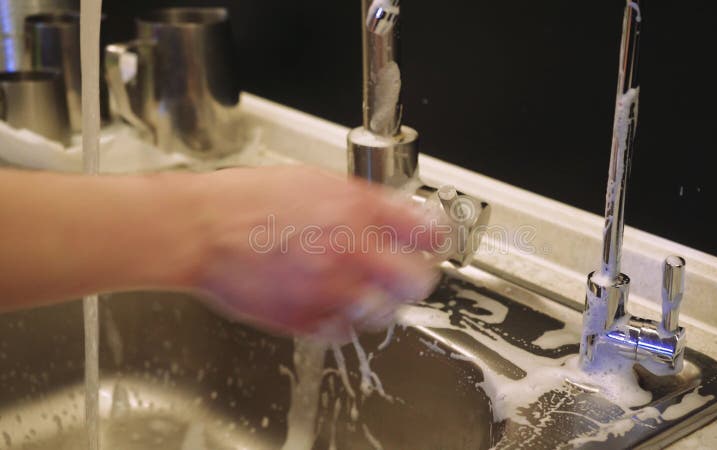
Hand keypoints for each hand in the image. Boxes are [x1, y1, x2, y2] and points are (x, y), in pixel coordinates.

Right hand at [181, 165, 441, 338]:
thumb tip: (393, 214)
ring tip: (362, 289)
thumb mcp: (313, 181)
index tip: (431, 242)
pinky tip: (329, 302)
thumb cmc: (245, 201)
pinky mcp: (305, 320)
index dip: (433, 238)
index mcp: (357, 210)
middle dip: (416, 277)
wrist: (199, 230)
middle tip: (406, 273)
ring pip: (384, 313)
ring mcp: (330, 291)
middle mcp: (351, 253)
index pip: (428, 230)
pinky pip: (344, 331)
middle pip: (416, 281)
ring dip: (379, 302)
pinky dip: (343, 321)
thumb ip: (361, 201)